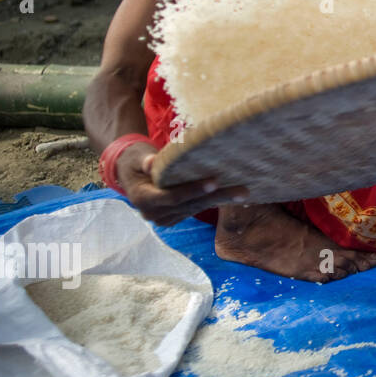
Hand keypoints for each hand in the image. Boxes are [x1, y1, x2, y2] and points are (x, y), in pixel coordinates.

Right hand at [116, 142, 249, 226]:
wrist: (131, 174)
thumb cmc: (136, 161)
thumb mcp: (137, 158)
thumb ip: (145, 162)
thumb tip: (151, 163)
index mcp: (142, 199)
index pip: (172, 197)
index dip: (193, 190)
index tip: (214, 182)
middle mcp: (154, 213)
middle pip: (190, 205)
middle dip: (217, 197)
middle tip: (242, 191)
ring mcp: (165, 218)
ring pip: (196, 208)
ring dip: (220, 200)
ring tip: (243, 193)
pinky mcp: (175, 217)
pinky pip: (196, 209)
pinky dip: (213, 201)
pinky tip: (232, 195)